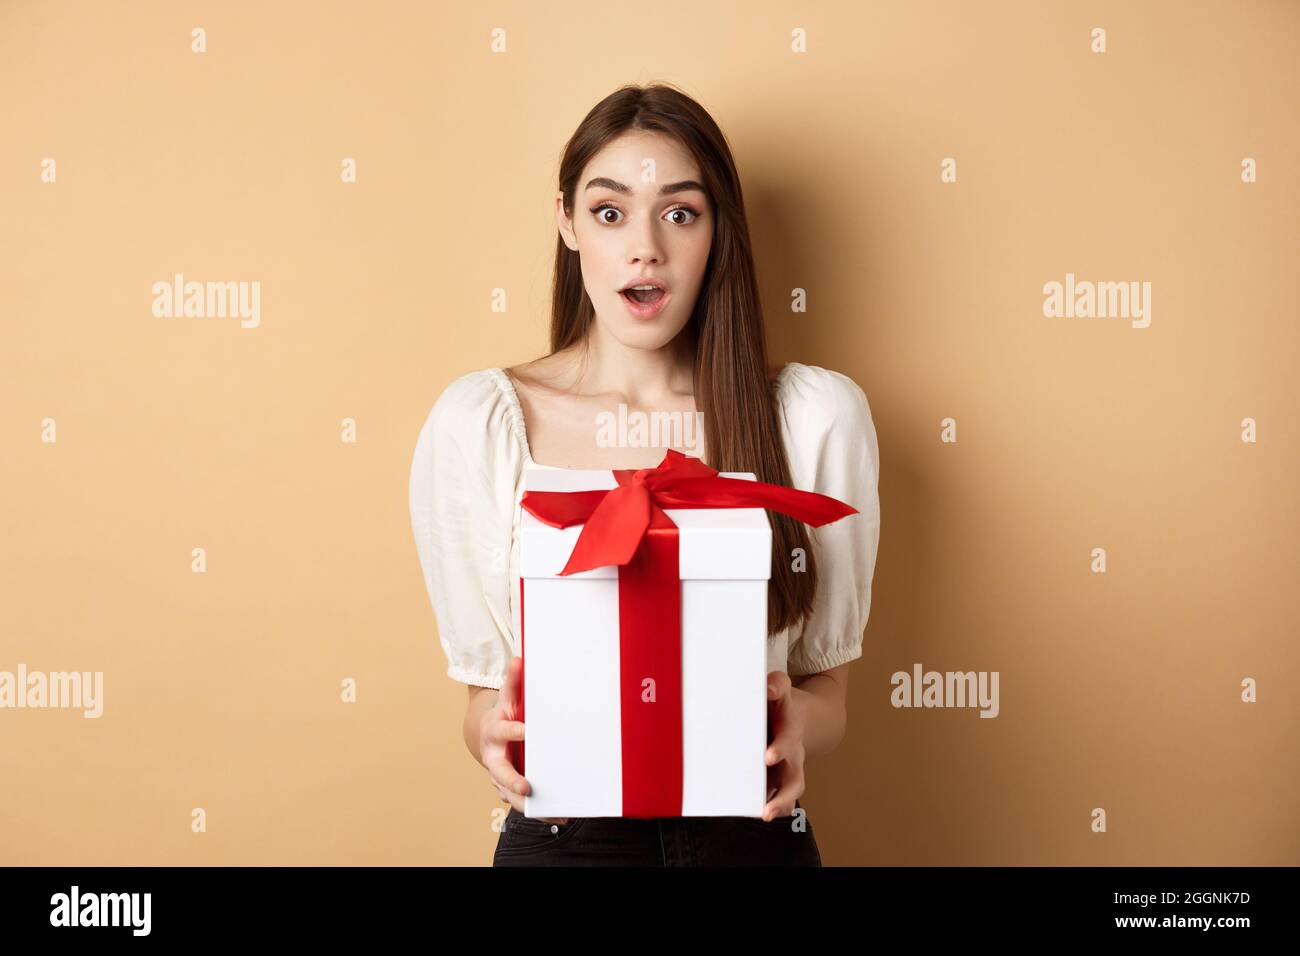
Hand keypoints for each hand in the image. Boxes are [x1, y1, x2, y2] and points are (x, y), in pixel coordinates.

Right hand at [480, 655, 568, 824]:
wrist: (488, 735)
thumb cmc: (505, 714)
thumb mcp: (508, 697)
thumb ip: (513, 681)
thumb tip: (518, 658)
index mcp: (494, 731)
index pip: (502, 731)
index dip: (513, 732)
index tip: (526, 732)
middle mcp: (494, 757)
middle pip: (500, 772)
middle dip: (512, 782)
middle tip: (526, 788)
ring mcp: (499, 776)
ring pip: (510, 794)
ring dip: (528, 805)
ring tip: (553, 812)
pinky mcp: (508, 789)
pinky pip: (521, 803)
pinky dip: (539, 812)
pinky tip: (558, 816)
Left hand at [762, 671, 806, 821]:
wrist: (797, 716)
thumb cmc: (779, 702)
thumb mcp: (780, 687)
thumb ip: (775, 685)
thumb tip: (768, 689)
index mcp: (791, 728)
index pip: (788, 736)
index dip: (780, 747)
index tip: (768, 757)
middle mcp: (794, 753)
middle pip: (795, 776)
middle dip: (784, 790)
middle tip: (768, 804)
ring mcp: (789, 770)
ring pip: (791, 792)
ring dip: (780, 804)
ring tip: (766, 814)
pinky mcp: (779, 780)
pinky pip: (782, 798)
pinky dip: (773, 807)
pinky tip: (755, 812)